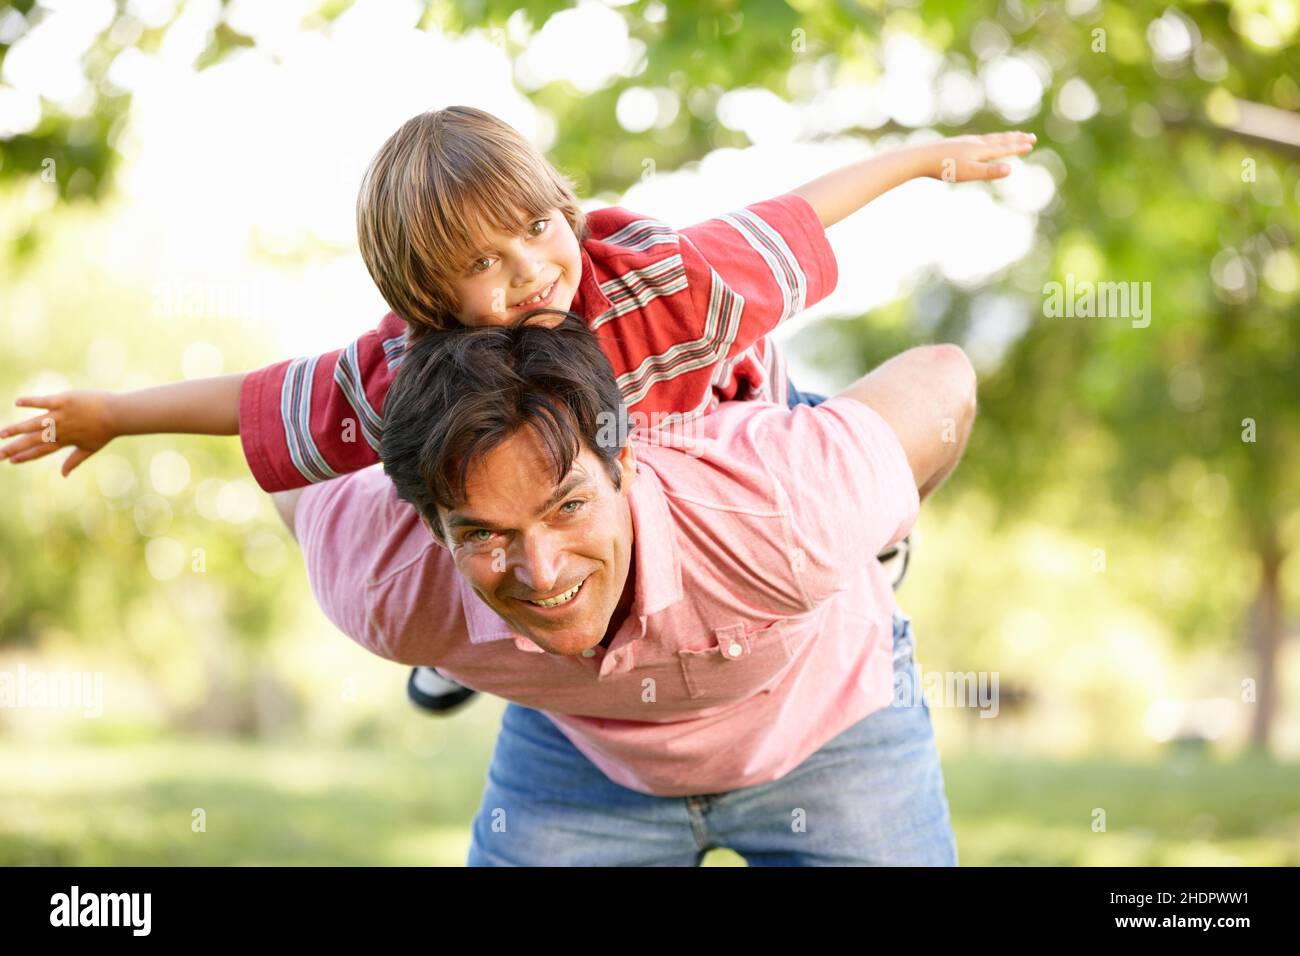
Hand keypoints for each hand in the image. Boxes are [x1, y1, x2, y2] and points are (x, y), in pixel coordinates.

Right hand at [0, 390, 117, 475]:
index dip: (25, 456)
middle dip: (14, 448)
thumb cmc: (105, 431)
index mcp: (64, 441)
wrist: (118, 415)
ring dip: (16, 429)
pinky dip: (31, 402)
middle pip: (33, 440)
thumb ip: (74, 461)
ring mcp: (60, 415)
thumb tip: (63, 475)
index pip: (40, 451)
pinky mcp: (64, 400)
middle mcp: (59, 430)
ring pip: (33, 423)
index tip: (11, 461)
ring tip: (1, 434)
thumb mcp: (89, 448)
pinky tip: (17, 403)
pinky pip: (44, 401)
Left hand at [923, 131, 1036, 181]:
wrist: (921, 157)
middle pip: (999, 140)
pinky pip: (977, 140)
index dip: (1018, 147)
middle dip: (1015, 139)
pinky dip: (987, 140)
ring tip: (1010, 136)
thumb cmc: (945, 168)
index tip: (1031, 143)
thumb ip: (990, 171)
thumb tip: (1011, 169)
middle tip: (1029, 136)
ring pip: (989, 139)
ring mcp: (965, 142)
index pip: (1004, 148)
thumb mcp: (969, 173)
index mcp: (980, 150)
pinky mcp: (955, 144)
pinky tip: (982, 143)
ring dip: (1003, 138)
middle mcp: (975, 143)